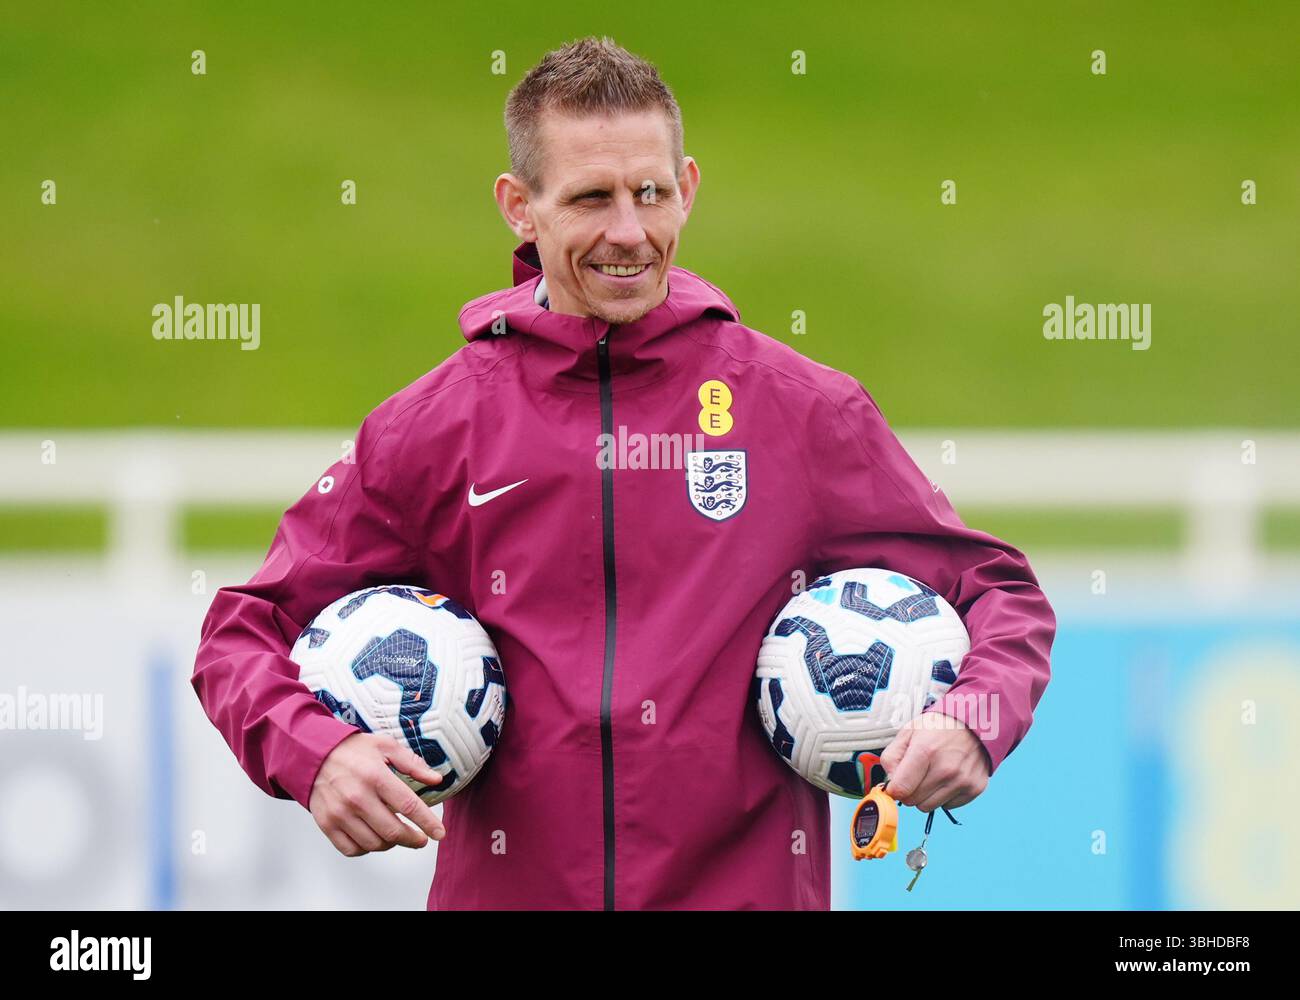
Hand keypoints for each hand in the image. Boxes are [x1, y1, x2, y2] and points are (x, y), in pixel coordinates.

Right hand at [309, 732, 445, 856]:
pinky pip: (351, 849)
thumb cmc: (352, 750)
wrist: (313, 754)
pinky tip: (374, 838)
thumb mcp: (386, 746)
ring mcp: (340, 813)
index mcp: (375, 776)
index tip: (439, 833)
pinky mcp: (327, 824)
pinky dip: (367, 848)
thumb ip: (412, 763)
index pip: (408, 805)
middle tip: (421, 839)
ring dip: (391, 843)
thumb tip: (436, 779)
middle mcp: (357, 797)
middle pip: (393, 830)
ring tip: (396, 835)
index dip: (428, 822)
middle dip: (413, 839)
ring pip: (374, 843)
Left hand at [879, 711, 989, 812]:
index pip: (901, 789)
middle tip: (916, 774)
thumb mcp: (908, 732)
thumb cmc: (939, 727)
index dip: (894, 788)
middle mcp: (946, 769)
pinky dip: (943, 796)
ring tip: (932, 774)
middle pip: (913, 801)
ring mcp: (962, 781)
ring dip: (926, 795)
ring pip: (928, 807)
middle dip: (909, 791)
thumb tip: (890, 783)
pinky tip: (947, 778)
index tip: (896, 783)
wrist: (975, 723)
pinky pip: (947, 806)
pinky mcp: (974, 789)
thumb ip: (891, 758)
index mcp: (925, 751)